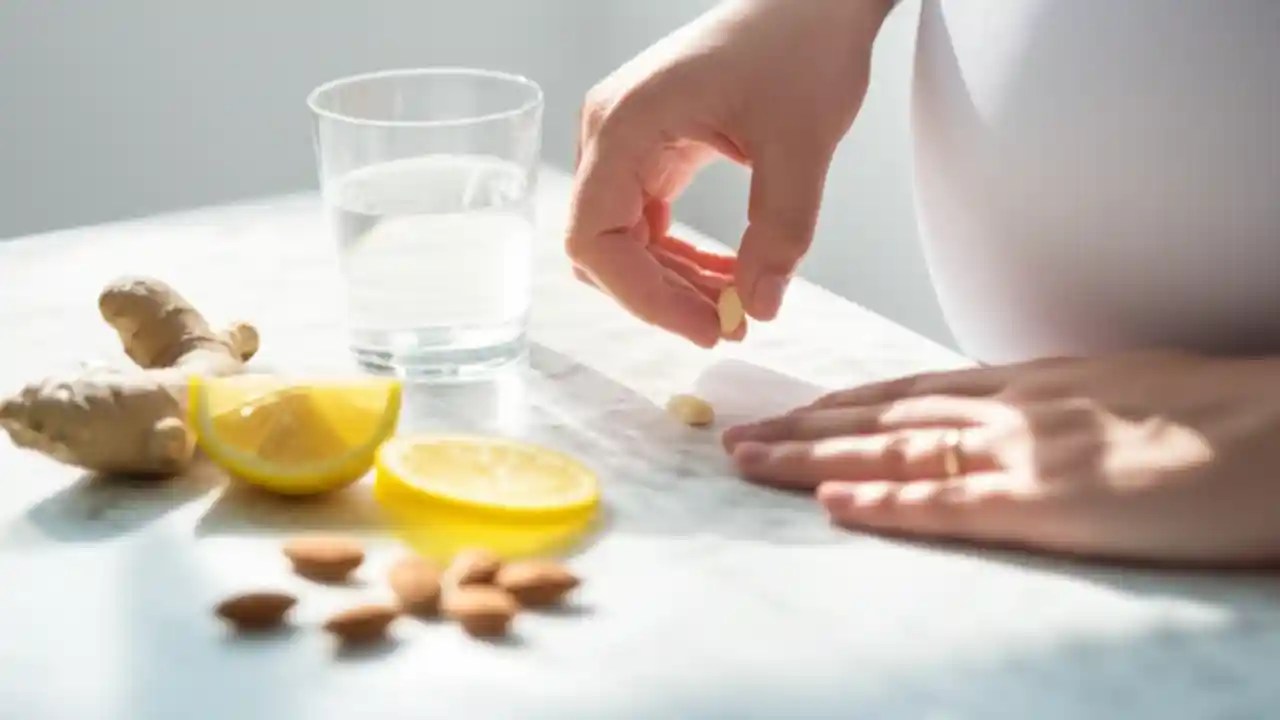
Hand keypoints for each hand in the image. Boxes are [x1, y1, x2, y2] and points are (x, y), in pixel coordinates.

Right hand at [566, 0, 892, 346]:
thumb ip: (780, 232)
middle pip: (604, 247)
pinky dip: (680, 257)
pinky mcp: (652, 147)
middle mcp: (610, 132)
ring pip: (624, 242)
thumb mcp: (800, 144)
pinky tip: (726, 278)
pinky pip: (646, 222)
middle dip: (661, 296)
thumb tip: (760, 308)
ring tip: (738, 307)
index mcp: (626, 123)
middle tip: (730, 325)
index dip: (642, 296)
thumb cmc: (802, 43)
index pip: (595, 237)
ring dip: (673, 283)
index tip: (706, 326)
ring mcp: (627, 141)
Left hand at [722, 352, 1279, 565]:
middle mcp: (1009, 407)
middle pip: (880, 415)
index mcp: (1028, 382)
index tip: (791, 407)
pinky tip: (831, 502)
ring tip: (748, 461)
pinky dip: (883, 501)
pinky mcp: (1048, 502)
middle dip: (802, 424)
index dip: (841, 401)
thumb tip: (1016, 420)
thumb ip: (1052, 406)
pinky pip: (947, 503)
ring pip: (891, 450)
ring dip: (812, 457)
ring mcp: (1023, 451)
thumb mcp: (1114, 392)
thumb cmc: (1213, 416)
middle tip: (736, 433)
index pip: (909, 390)